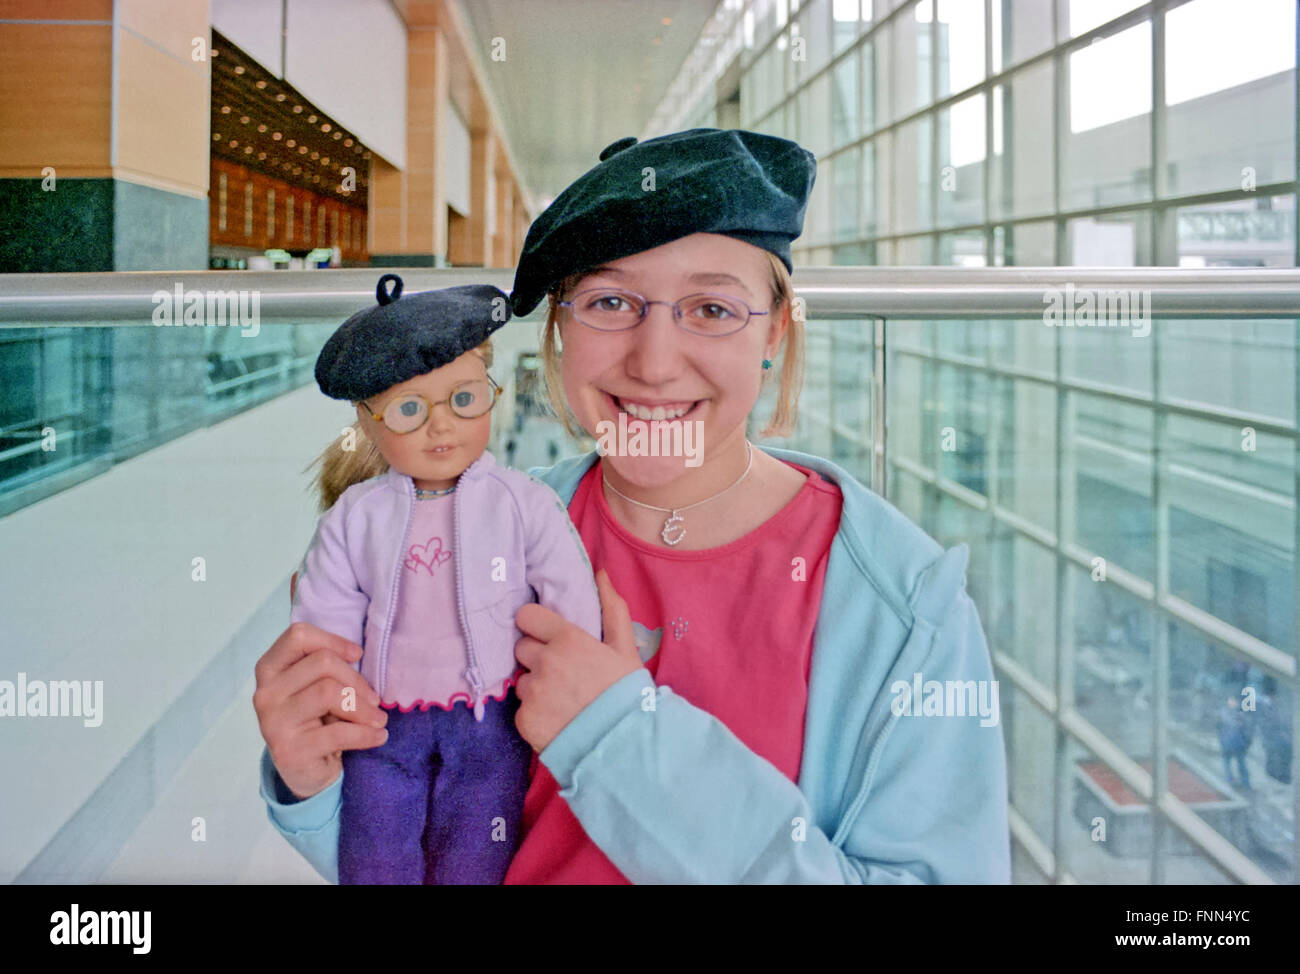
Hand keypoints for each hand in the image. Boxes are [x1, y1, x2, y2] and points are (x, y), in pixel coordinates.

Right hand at [253, 622, 389, 799]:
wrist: (304, 771)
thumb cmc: (316, 719)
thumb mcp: (315, 686)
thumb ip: (326, 666)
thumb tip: (357, 654)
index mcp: (269, 669)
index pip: (298, 636)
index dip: (333, 641)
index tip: (357, 655)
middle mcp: (265, 693)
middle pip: (322, 662)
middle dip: (357, 680)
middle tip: (374, 699)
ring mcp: (273, 722)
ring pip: (329, 692)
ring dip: (364, 708)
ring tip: (379, 719)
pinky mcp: (288, 750)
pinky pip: (339, 732)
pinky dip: (366, 734)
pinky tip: (378, 736)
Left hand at [514, 568, 644, 752]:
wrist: (624, 746)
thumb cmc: (627, 693)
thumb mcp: (626, 648)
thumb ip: (612, 608)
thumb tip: (600, 573)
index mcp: (567, 639)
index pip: (526, 616)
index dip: (536, 626)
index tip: (547, 636)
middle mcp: (545, 662)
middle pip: (521, 648)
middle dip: (537, 657)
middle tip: (562, 673)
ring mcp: (532, 692)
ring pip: (521, 680)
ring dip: (536, 687)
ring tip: (563, 700)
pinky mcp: (524, 720)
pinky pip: (522, 709)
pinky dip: (536, 714)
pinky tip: (558, 720)